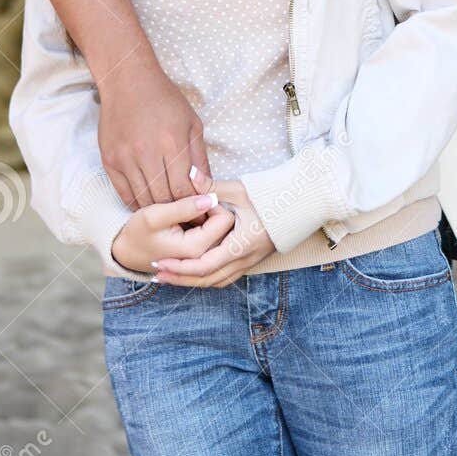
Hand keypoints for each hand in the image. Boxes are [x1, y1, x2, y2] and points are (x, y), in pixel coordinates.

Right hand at [98, 58, 211, 208]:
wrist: (127, 81)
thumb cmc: (165, 100)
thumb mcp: (192, 124)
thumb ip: (199, 158)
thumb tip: (204, 187)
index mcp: (171, 143)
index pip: (183, 190)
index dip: (193, 207)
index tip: (200, 214)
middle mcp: (146, 153)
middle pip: (163, 198)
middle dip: (177, 214)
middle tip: (187, 223)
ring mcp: (124, 158)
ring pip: (143, 199)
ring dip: (158, 211)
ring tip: (169, 218)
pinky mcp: (109, 161)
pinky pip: (124, 193)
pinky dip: (137, 203)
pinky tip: (148, 205)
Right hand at [110, 189, 234, 273]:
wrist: (125, 252)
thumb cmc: (137, 233)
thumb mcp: (155, 215)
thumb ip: (183, 207)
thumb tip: (211, 197)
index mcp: (196, 248)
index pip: (226, 218)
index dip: (214, 202)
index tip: (196, 198)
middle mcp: (203, 257)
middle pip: (227, 225)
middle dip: (214, 211)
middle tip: (192, 206)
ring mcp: (202, 259)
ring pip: (222, 230)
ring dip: (211, 219)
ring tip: (190, 216)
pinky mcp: (199, 256)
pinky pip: (214, 236)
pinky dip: (207, 226)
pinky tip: (191, 223)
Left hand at [152, 167, 275, 287]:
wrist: (299, 203)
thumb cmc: (270, 195)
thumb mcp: (238, 190)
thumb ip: (211, 185)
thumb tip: (188, 173)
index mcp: (241, 244)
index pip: (205, 266)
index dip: (180, 267)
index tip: (161, 263)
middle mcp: (245, 258)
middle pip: (207, 280)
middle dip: (181, 279)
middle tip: (157, 274)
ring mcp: (249, 261)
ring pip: (216, 281)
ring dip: (192, 281)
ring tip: (170, 275)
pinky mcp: (250, 260)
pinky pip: (225, 276)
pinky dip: (206, 277)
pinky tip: (193, 271)